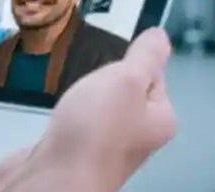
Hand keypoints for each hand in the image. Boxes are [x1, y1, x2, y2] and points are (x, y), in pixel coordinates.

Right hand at [0, 28, 175, 191]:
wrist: (53, 180)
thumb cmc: (95, 134)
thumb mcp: (128, 79)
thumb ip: (145, 55)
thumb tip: (160, 36)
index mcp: (159, 118)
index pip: (154, 72)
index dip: (133, 58)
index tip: (115, 57)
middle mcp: (136, 134)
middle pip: (124, 87)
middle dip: (104, 76)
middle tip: (91, 76)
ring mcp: (105, 144)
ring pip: (98, 103)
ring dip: (83, 93)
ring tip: (75, 95)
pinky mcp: (77, 149)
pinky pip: (76, 120)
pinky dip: (67, 112)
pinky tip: (62, 112)